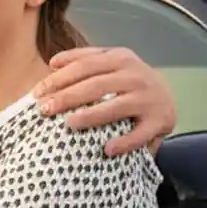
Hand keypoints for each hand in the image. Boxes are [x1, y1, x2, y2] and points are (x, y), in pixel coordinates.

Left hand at [32, 46, 175, 155]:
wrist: (167, 96)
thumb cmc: (128, 81)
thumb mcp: (111, 62)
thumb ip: (84, 59)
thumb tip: (53, 63)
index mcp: (120, 58)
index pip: (84, 65)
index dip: (59, 78)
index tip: (38, 92)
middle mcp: (135, 75)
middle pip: (95, 85)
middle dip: (66, 98)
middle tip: (44, 110)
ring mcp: (148, 98)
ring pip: (115, 107)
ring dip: (90, 117)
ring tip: (68, 125)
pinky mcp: (159, 121)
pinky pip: (139, 134)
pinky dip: (124, 142)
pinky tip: (107, 149)